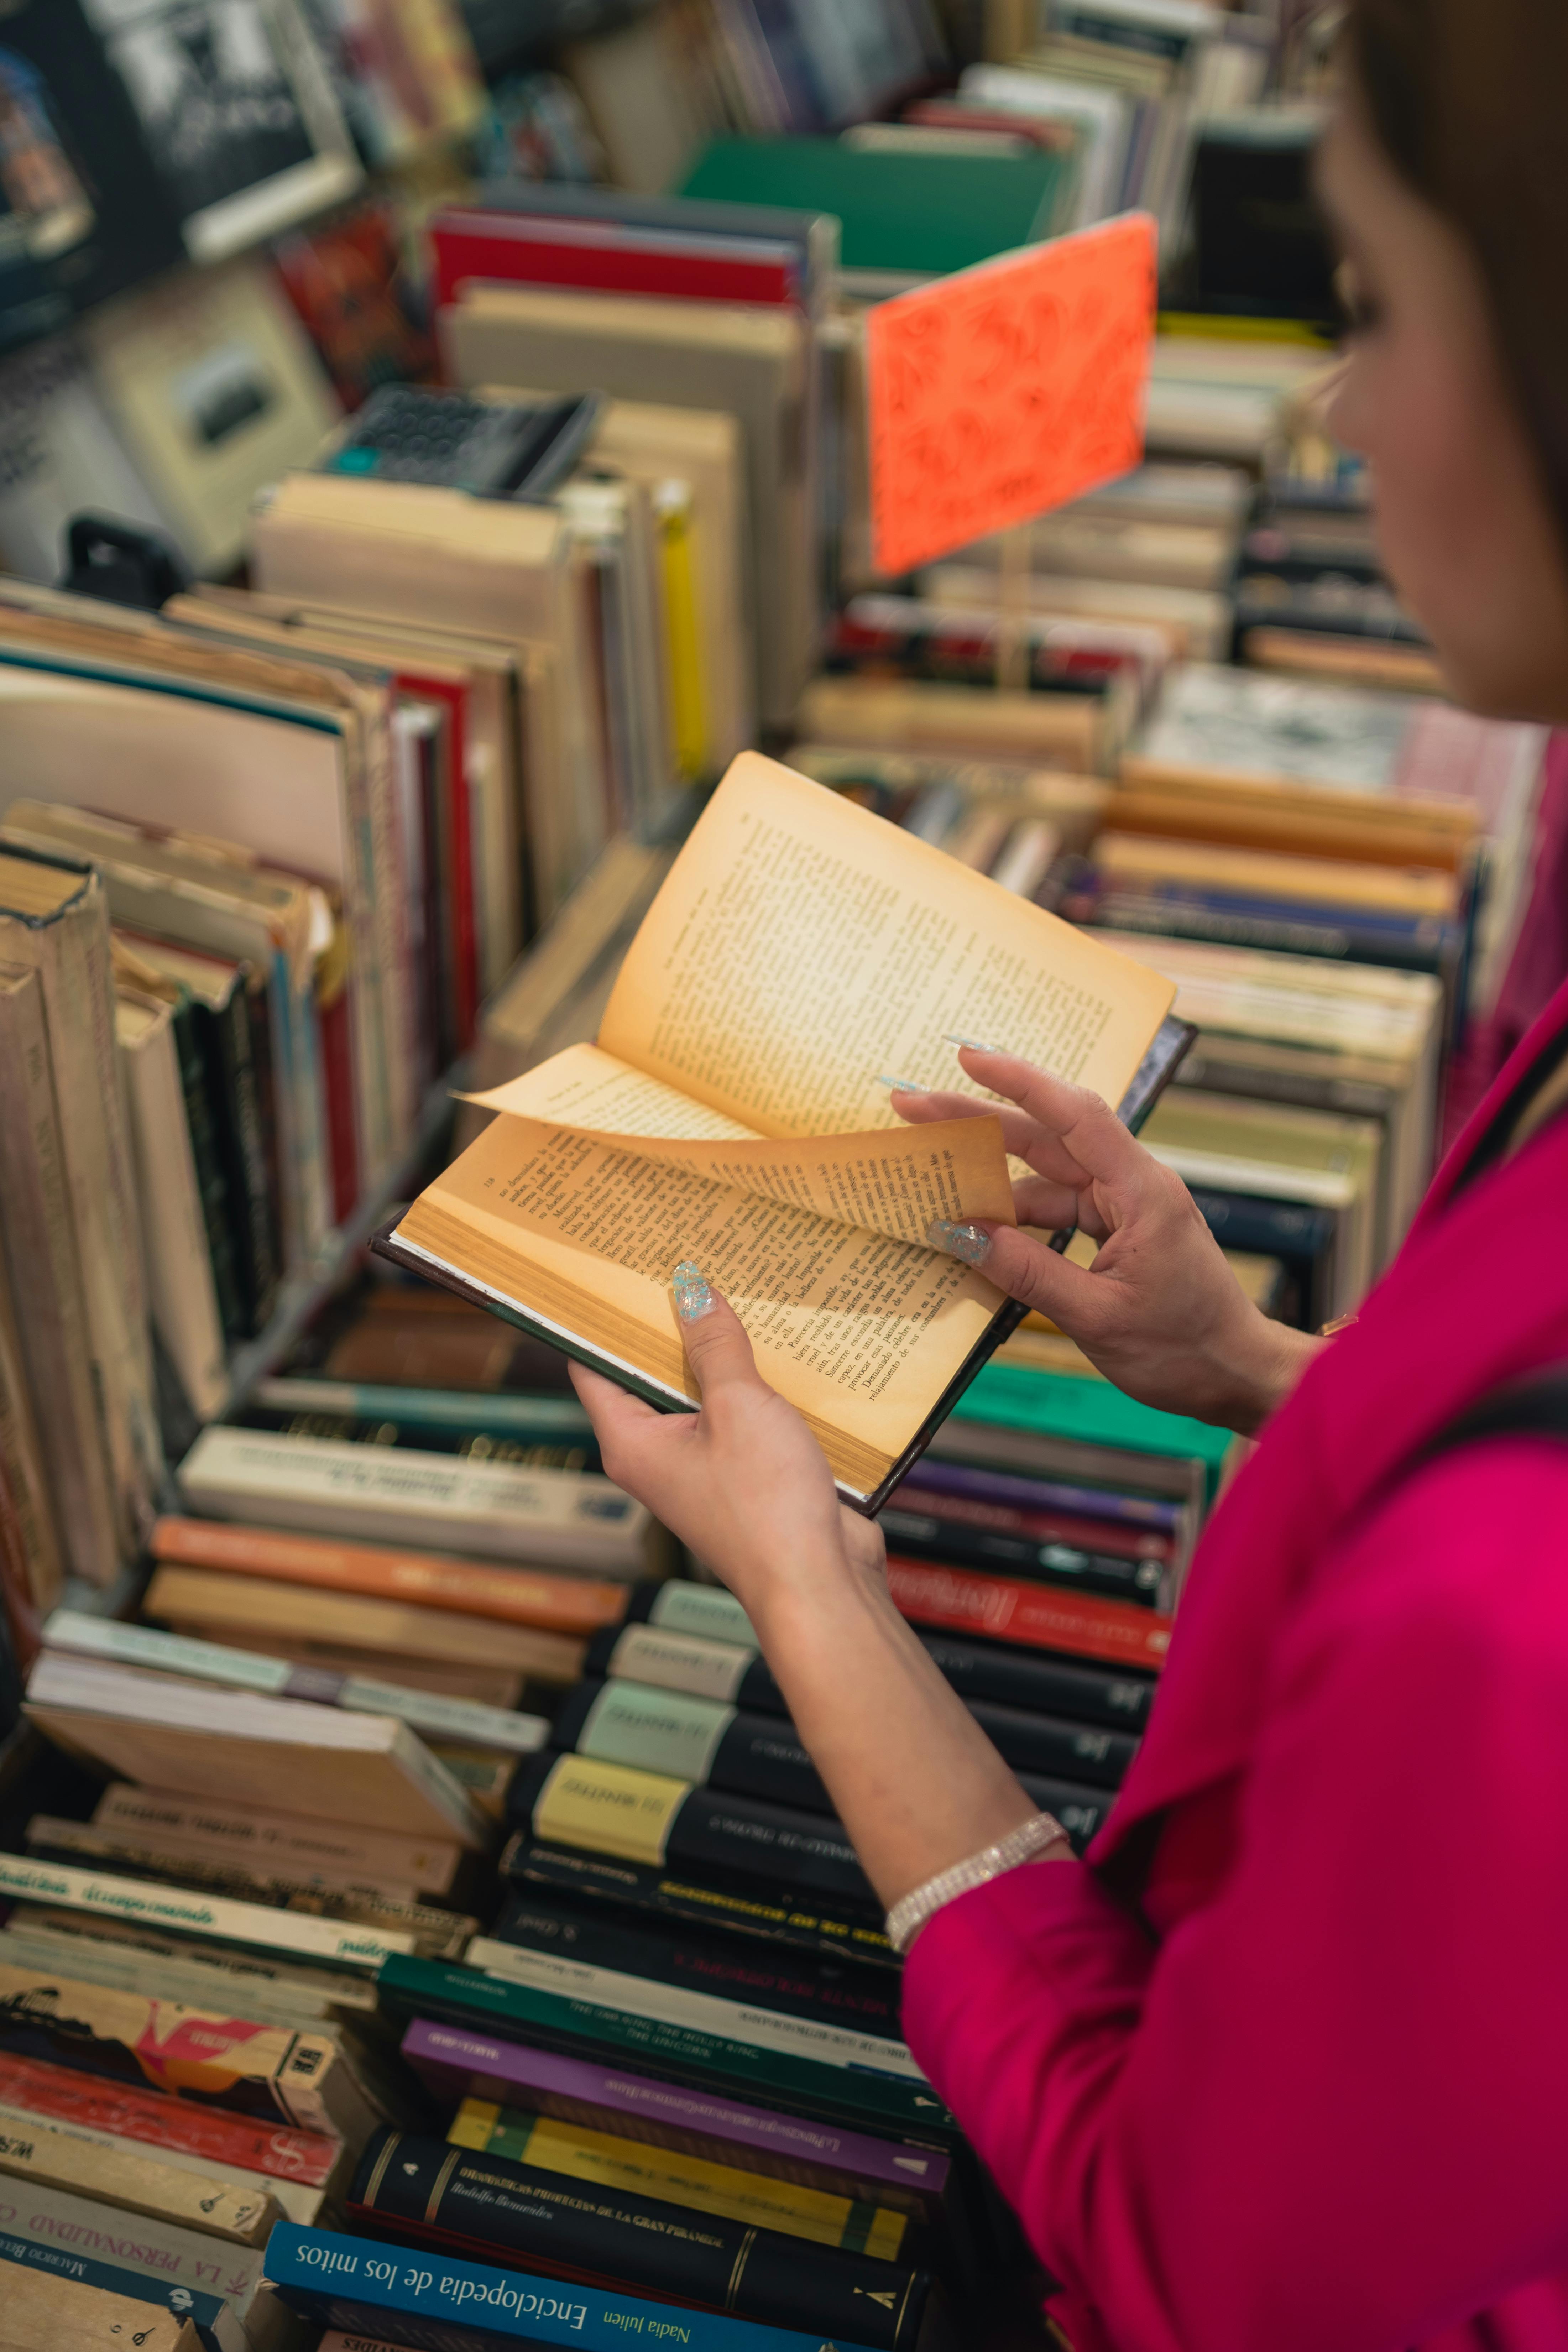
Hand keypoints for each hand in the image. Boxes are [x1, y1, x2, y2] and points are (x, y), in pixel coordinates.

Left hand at [571, 1271, 1043, 1913]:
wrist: (821, 1585)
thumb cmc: (767, 1509)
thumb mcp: (739, 1406)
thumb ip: (715, 1346)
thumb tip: (690, 1288)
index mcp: (633, 1442)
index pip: (593, 1364)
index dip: (599, 1315)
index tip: (608, 1268)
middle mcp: (660, 1456)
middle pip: (653, 1374)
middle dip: (674, 1323)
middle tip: (688, 1262)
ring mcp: (705, 1468)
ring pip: (706, 1393)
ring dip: (726, 1353)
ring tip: (742, 1291)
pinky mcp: (750, 1476)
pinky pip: (746, 1416)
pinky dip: (762, 1386)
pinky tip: (787, 1349)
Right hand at [897, 1046, 1319, 1433]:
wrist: (1236, 1374)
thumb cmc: (1185, 1349)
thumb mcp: (1098, 1317)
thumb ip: (1028, 1273)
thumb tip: (961, 1234)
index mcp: (1142, 1192)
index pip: (1075, 1116)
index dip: (1020, 1081)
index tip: (967, 1057)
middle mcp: (1133, 1187)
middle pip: (1046, 1138)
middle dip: (979, 1121)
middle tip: (912, 1107)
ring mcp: (1124, 1209)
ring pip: (1044, 1179)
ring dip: (989, 1178)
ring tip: (930, 1178)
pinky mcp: (1116, 1233)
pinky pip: (1053, 1212)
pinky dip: (1013, 1219)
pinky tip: (974, 1229)